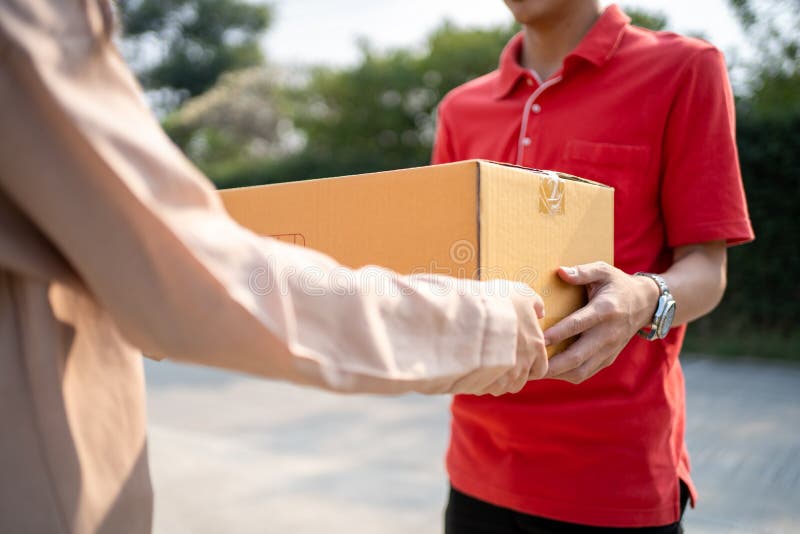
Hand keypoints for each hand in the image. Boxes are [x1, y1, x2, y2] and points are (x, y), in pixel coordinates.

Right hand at [482, 285, 547, 395]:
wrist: (473, 313)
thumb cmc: (499, 301)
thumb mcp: (523, 293)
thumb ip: (535, 303)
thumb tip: (540, 311)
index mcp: (535, 347)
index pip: (540, 369)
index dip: (531, 366)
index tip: (520, 359)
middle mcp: (522, 366)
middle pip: (519, 381)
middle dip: (512, 375)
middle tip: (500, 364)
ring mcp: (502, 376)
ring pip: (501, 387)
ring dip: (495, 380)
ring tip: (484, 368)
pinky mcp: (483, 381)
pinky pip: (483, 388)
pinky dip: (480, 383)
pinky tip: (473, 371)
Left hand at [543, 262, 658, 383]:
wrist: (646, 303)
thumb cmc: (617, 284)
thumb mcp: (604, 271)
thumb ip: (583, 272)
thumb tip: (560, 272)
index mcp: (605, 310)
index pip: (577, 325)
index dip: (557, 334)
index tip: (538, 339)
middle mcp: (608, 333)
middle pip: (578, 355)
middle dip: (552, 363)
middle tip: (529, 364)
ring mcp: (609, 349)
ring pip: (581, 370)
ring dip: (557, 373)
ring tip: (535, 372)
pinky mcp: (609, 358)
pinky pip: (587, 373)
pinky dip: (567, 375)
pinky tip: (550, 372)